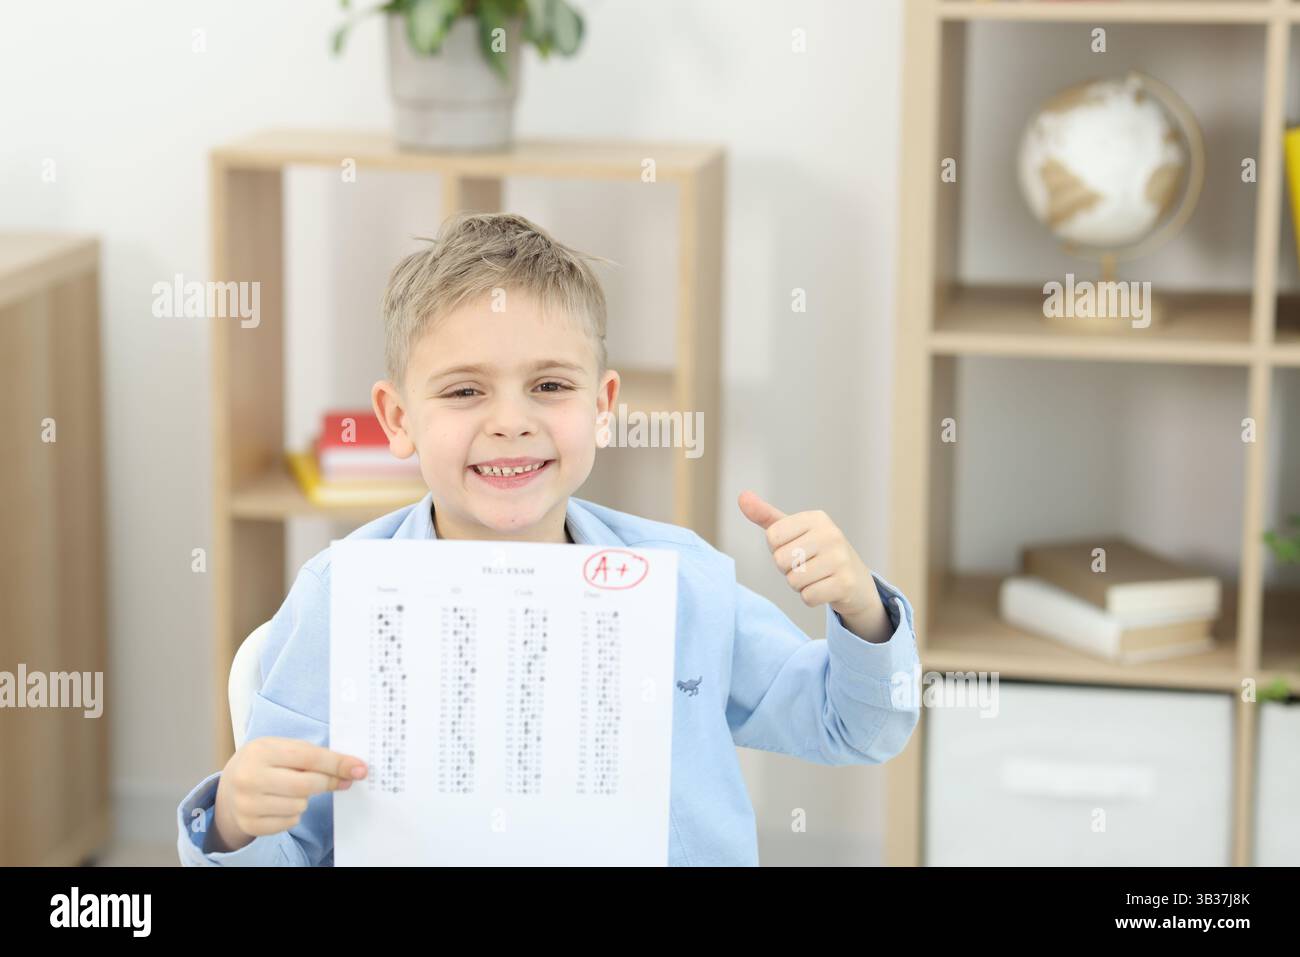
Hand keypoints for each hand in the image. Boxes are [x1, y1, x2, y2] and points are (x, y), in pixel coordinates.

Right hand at [212, 737, 366, 851]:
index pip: (308, 758)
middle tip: (339, 780)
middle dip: (327, 782)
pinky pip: (290, 823)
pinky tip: (282, 803)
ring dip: (305, 799)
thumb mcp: (283, 748)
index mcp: (260, 751)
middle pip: (306, 785)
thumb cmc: (266, 762)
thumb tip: (352, 770)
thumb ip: (315, 755)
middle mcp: (249, 778)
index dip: (337, 764)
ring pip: (299, 806)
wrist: (230, 786)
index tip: (360, 769)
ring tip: (292, 789)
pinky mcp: (250, 824)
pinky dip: (293, 814)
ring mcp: (247, 804)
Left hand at [738, 490, 889, 642]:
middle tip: (807, 566)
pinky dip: (811, 598)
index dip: (777, 549)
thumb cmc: (817, 553)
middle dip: (788, 569)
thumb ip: (766, 516)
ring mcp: (840, 558)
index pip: (772, 536)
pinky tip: (825, 588)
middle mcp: (830, 534)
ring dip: (799, 585)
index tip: (796, 549)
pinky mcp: (844, 583)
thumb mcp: (793, 532)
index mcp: (816, 518)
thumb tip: (741, 497)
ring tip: (817, 577)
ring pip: (794, 580)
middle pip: (781, 560)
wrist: (856, 581)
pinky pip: (808, 596)